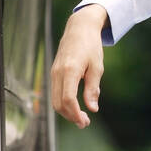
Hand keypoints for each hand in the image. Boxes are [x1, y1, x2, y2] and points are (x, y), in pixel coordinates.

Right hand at [51, 7, 107, 127]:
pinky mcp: (54, 72)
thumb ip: (93, 88)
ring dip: (66, 112)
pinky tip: (75, 106)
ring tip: (81, 117)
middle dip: (70, 116)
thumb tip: (92, 109)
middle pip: (58, 103)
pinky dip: (63, 103)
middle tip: (85, 123)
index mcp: (70, 70)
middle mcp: (58, 72)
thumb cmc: (91, 46)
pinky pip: (55, 93)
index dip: (75, 114)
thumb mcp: (97, 67)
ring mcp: (54, 72)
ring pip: (54, 100)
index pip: (68, 99)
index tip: (84, 122)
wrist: (79, 28)